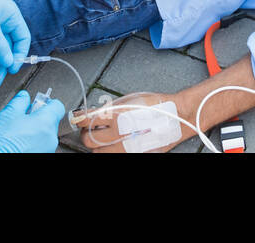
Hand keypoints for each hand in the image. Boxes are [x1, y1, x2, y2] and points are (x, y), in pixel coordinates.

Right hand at [0, 91, 65, 152]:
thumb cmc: (2, 142)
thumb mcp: (8, 114)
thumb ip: (20, 101)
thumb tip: (24, 97)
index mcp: (46, 122)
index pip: (58, 106)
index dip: (47, 103)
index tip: (38, 103)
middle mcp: (51, 137)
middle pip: (50, 121)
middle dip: (38, 118)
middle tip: (23, 119)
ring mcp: (48, 149)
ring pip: (45, 135)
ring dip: (35, 132)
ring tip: (19, 134)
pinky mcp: (43, 156)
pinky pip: (41, 146)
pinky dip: (33, 143)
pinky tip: (20, 143)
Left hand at [70, 91, 190, 153]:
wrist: (176, 118)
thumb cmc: (156, 105)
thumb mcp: (129, 99)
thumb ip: (109, 108)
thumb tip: (92, 113)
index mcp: (117, 116)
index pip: (86, 120)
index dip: (79, 119)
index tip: (78, 118)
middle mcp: (119, 134)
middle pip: (88, 140)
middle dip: (86, 133)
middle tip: (89, 128)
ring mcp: (125, 148)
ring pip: (97, 153)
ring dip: (97, 145)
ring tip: (103, 137)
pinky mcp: (132, 154)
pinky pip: (112, 156)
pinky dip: (109, 151)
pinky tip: (114, 143)